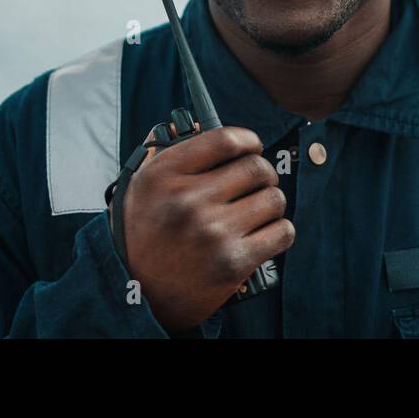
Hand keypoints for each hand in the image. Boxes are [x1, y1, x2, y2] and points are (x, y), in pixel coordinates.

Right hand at [113, 125, 293, 333]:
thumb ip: (172, 152)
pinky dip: (279, 231)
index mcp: (165, 175)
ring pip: (274, 199)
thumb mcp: (143, 185)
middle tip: (257, 183)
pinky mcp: (233, 263)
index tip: (252, 147)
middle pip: (257, 167)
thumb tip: (205, 124)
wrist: (137, 294)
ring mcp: (212, 233)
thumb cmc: (143, 234)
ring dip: (271, 203)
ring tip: (257, 210)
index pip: (225, 140)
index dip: (248, 140)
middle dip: (263, 173)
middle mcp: (188, 201)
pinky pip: (282, 232)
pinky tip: (263, 233)